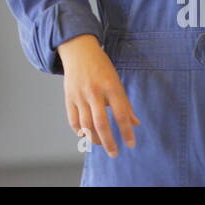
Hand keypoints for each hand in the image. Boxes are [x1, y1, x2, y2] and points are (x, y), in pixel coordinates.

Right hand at [58, 34, 140, 156]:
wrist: (79, 50)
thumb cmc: (101, 66)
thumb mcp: (116, 81)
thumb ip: (125, 103)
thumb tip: (135, 124)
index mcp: (110, 86)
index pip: (121, 114)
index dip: (126, 131)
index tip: (131, 144)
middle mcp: (94, 92)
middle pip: (101, 124)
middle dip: (109, 142)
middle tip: (114, 153)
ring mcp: (79, 95)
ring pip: (86, 125)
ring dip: (94, 139)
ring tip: (101, 145)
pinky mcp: (68, 97)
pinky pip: (73, 120)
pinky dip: (80, 131)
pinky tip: (86, 135)